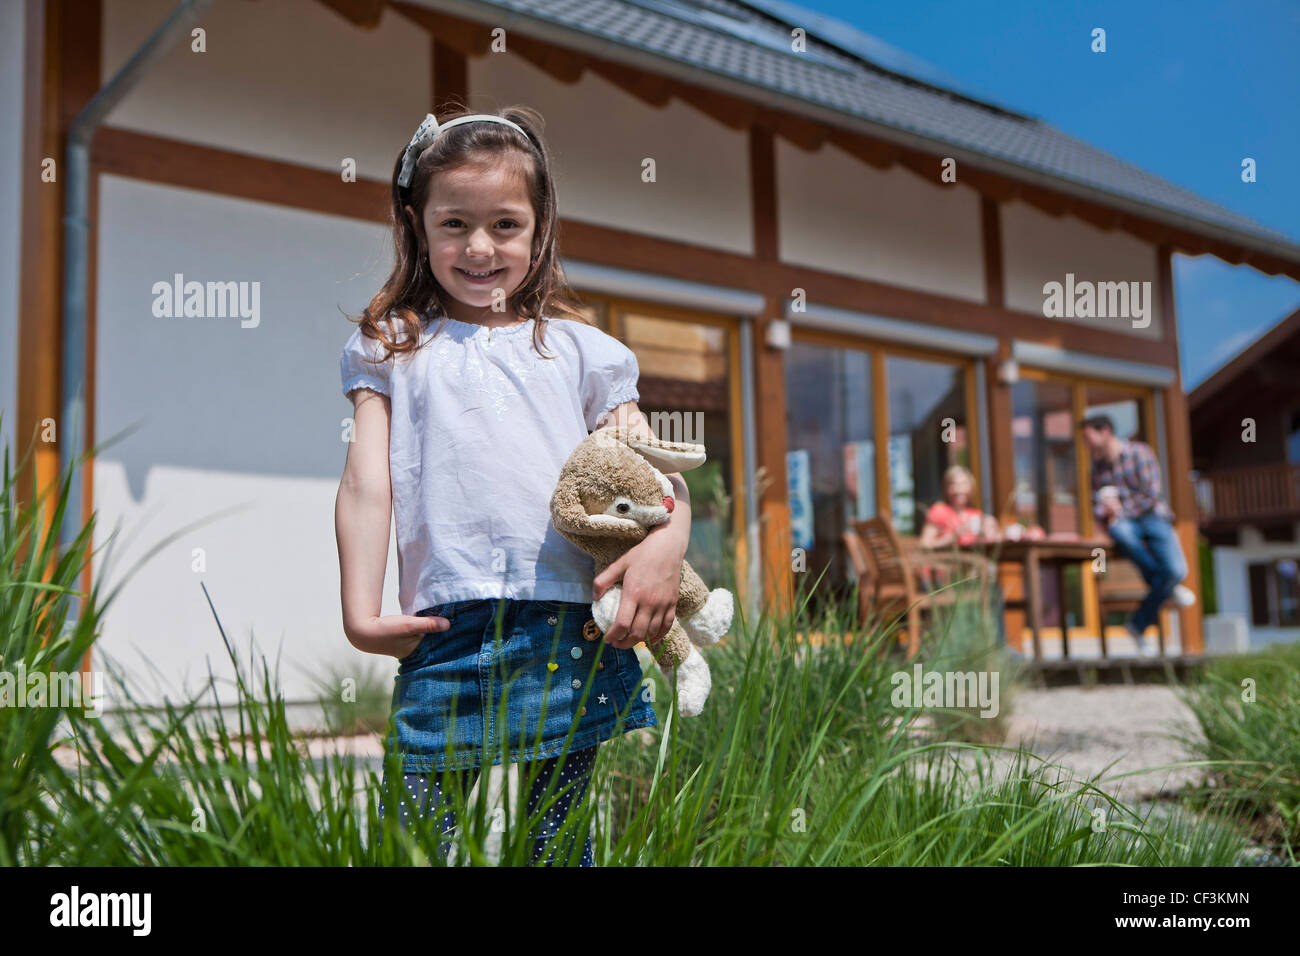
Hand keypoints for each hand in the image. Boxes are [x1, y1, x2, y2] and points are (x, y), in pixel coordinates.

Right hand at [345, 613, 450, 659]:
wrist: (361, 631)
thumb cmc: (385, 630)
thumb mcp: (409, 625)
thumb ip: (428, 624)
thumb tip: (448, 624)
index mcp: (415, 654)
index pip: (437, 647)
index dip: (447, 639)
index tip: (460, 630)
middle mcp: (412, 652)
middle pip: (432, 642)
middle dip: (442, 635)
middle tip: (458, 623)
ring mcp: (407, 646)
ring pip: (425, 637)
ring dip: (433, 630)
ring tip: (447, 620)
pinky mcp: (402, 638)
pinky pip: (419, 633)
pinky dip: (425, 628)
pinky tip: (432, 619)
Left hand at [592, 530, 685, 649]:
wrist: (668, 547)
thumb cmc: (642, 554)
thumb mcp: (619, 563)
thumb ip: (603, 580)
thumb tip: (595, 598)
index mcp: (633, 593)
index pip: (622, 624)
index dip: (613, 636)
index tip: (608, 639)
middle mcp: (649, 602)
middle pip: (637, 633)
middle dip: (625, 643)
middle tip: (617, 644)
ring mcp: (663, 604)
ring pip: (652, 632)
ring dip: (640, 641)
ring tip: (630, 641)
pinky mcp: (673, 603)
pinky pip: (667, 626)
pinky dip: (659, 636)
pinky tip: (651, 639)